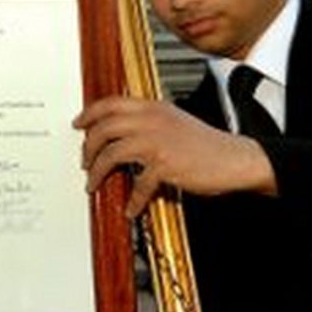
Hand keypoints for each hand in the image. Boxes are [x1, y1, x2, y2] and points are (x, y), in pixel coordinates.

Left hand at [73, 96, 277, 216]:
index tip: (78, 124)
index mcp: (153, 107)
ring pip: (112, 153)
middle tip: (85, 162)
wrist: (234, 158)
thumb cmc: (205, 144)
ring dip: (98, 172)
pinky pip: (137, 184)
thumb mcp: (173, 121)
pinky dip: (132, 200)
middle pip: (104, 128)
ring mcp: (157, 141)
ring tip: (94, 184)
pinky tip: (131, 209)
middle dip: (88, 147)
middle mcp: (152, 120)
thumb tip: (120, 135)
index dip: (89, 113)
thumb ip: (147, 123)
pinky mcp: (165, 165)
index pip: (111, 103)